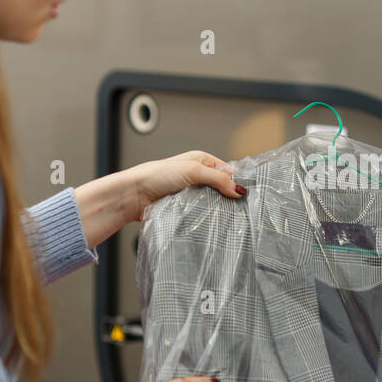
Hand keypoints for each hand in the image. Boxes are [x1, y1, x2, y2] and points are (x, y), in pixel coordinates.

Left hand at [123, 150, 246, 222]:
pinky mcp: (184, 207)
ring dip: (216, 208)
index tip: (247, 194)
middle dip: (228, 197)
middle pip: (222, 188)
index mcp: (202, 160)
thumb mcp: (193, 171)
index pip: (228, 170)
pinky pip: (201, 212)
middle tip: (238, 208)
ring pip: (212, 202)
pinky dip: (205, 216)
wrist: (134, 195)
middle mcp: (197, 175)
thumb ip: (218, 179)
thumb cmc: (156, 175)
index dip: (237, 181)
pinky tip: (210, 221)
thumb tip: (239, 189)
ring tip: (224, 216)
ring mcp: (191, 192)